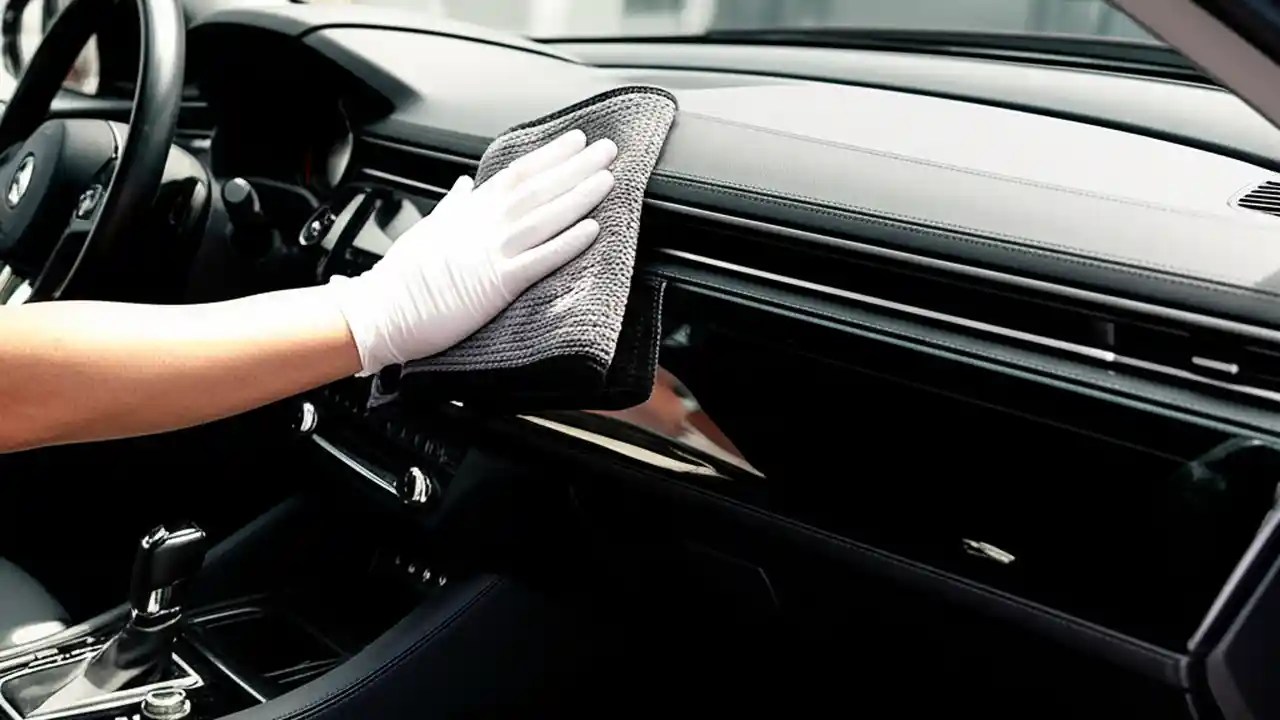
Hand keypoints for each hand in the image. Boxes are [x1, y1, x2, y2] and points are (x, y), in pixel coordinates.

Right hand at [330, 129, 617, 375]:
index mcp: (470, 211)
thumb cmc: (401, 278)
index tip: (576, 140)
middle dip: (576, 166)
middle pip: (539, 188)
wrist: (382, 310)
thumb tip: (463, 184)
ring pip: (545, 217)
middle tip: (608, 149)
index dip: (550, 155)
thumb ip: (452, 205)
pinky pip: (540, 260)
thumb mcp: (427, 228)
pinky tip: (591, 229)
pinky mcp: (497, 284)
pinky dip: (567, 243)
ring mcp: (492, 252)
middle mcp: (485, 225)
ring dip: (579, 196)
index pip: (517, 173)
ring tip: (607, 179)